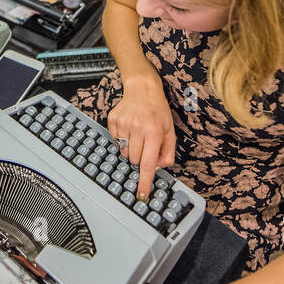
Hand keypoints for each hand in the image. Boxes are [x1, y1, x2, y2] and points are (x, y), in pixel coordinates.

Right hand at [107, 76, 175, 199]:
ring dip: (131, 149)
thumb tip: (159, 167)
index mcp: (155, 132)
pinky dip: (122, 139)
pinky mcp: (113, 120)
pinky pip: (115, 141)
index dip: (145, 182)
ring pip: (124, 152)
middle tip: (146, 144)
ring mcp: (123, 124)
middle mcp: (138, 128)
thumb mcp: (170, 130)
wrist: (142, 88)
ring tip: (137, 135)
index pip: (148, 164)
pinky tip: (129, 127)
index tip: (141, 195)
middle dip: (141, 157)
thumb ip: (168, 151)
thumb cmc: (158, 110)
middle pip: (135, 160)